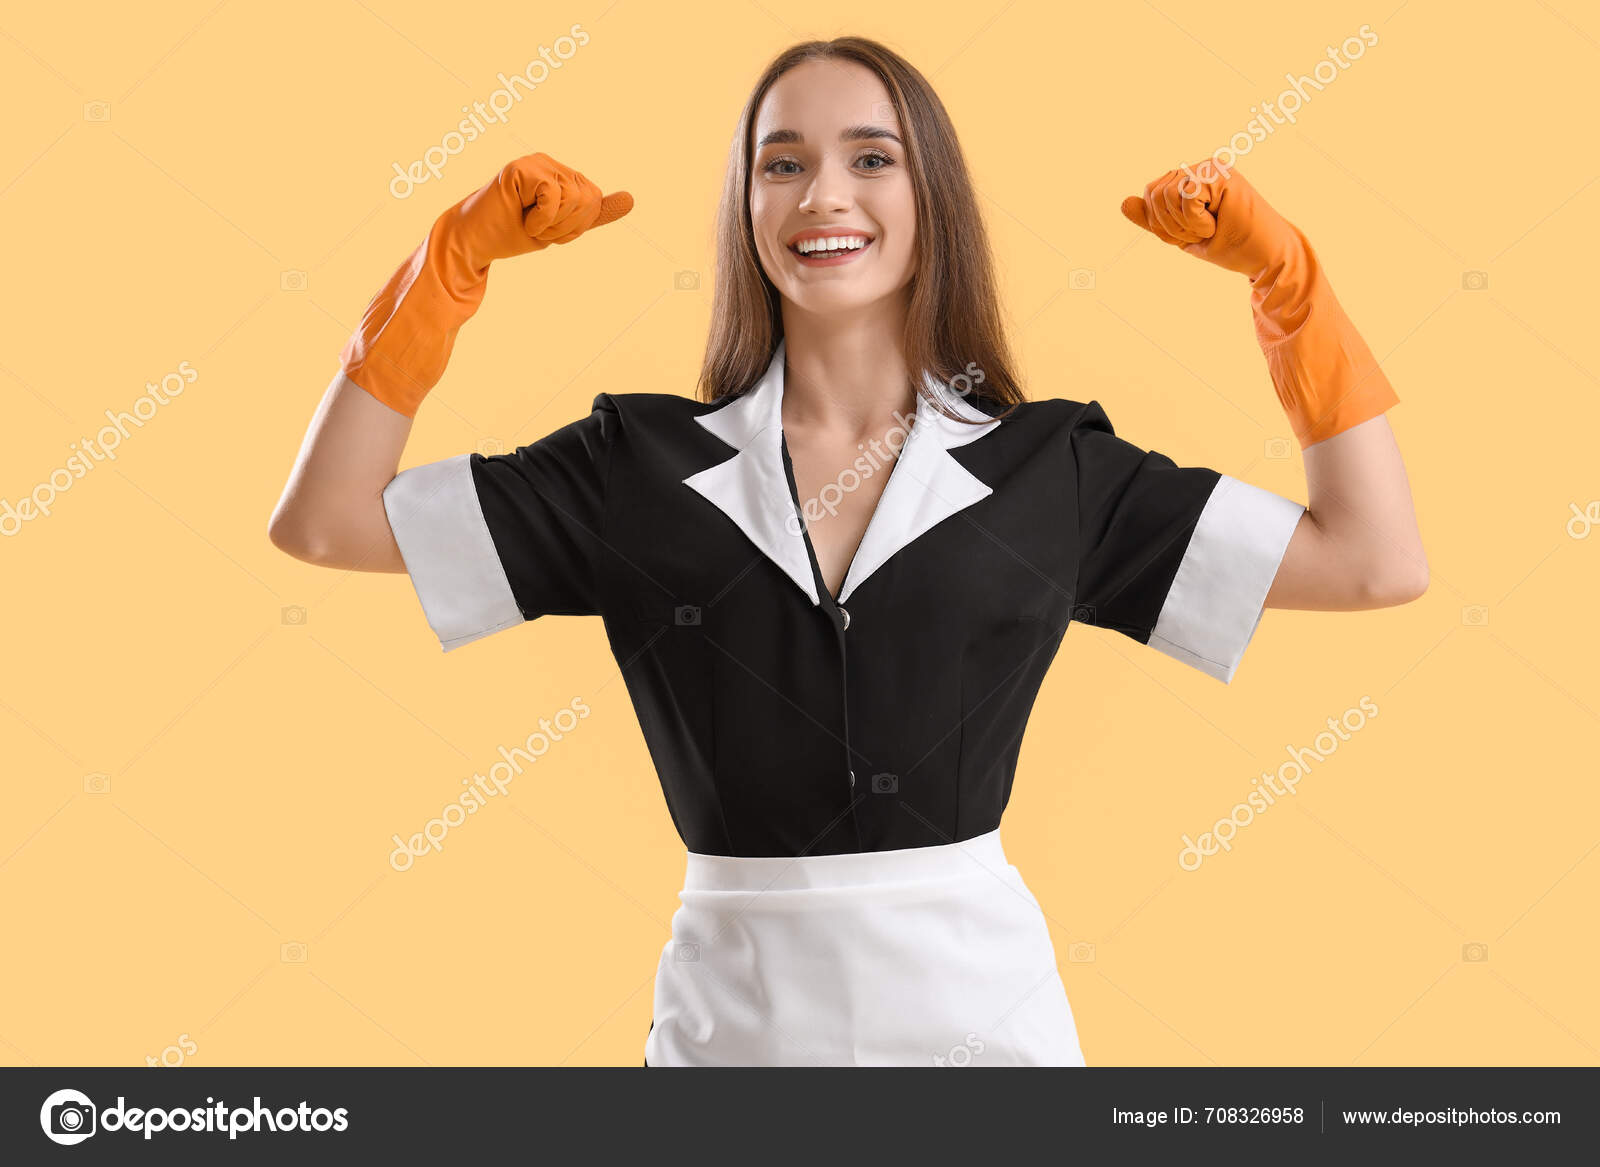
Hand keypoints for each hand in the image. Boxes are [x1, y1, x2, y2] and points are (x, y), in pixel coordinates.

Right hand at [340, 153, 631, 417]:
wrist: (474, 242)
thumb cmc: (511, 235)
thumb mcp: (560, 228)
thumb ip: (594, 214)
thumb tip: (631, 199)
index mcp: (561, 173)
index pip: (594, 201)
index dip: (573, 226)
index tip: (545, 230)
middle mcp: (550, 162)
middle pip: (588, 199)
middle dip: (564, 226)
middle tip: (534, 227)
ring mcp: (536, 162)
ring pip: (573, 197)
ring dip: (550, 224)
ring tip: (526, 221)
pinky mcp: (521, 167)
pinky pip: (553, 196)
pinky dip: (540, 218)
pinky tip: (518, 215)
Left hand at [1118, 161, 1294, 282]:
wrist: (1264, 256)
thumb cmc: (1228, 246)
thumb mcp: (1180, 235)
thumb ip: (1153, 220)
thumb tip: (1123, 202)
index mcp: (1188, 180)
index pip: (1150, 195)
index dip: (1161, 223)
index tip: (1191, 234)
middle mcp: (1198, 168)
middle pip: (1154, 193)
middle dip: (1170, 225)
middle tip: (1202, 232)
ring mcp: (1210, 168)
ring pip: (1166, 194)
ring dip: (1184, 224)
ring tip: (1210, 228)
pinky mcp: (1220, 173)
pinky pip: (1185, 195)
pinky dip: (1195, 220)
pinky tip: (1217, 223)